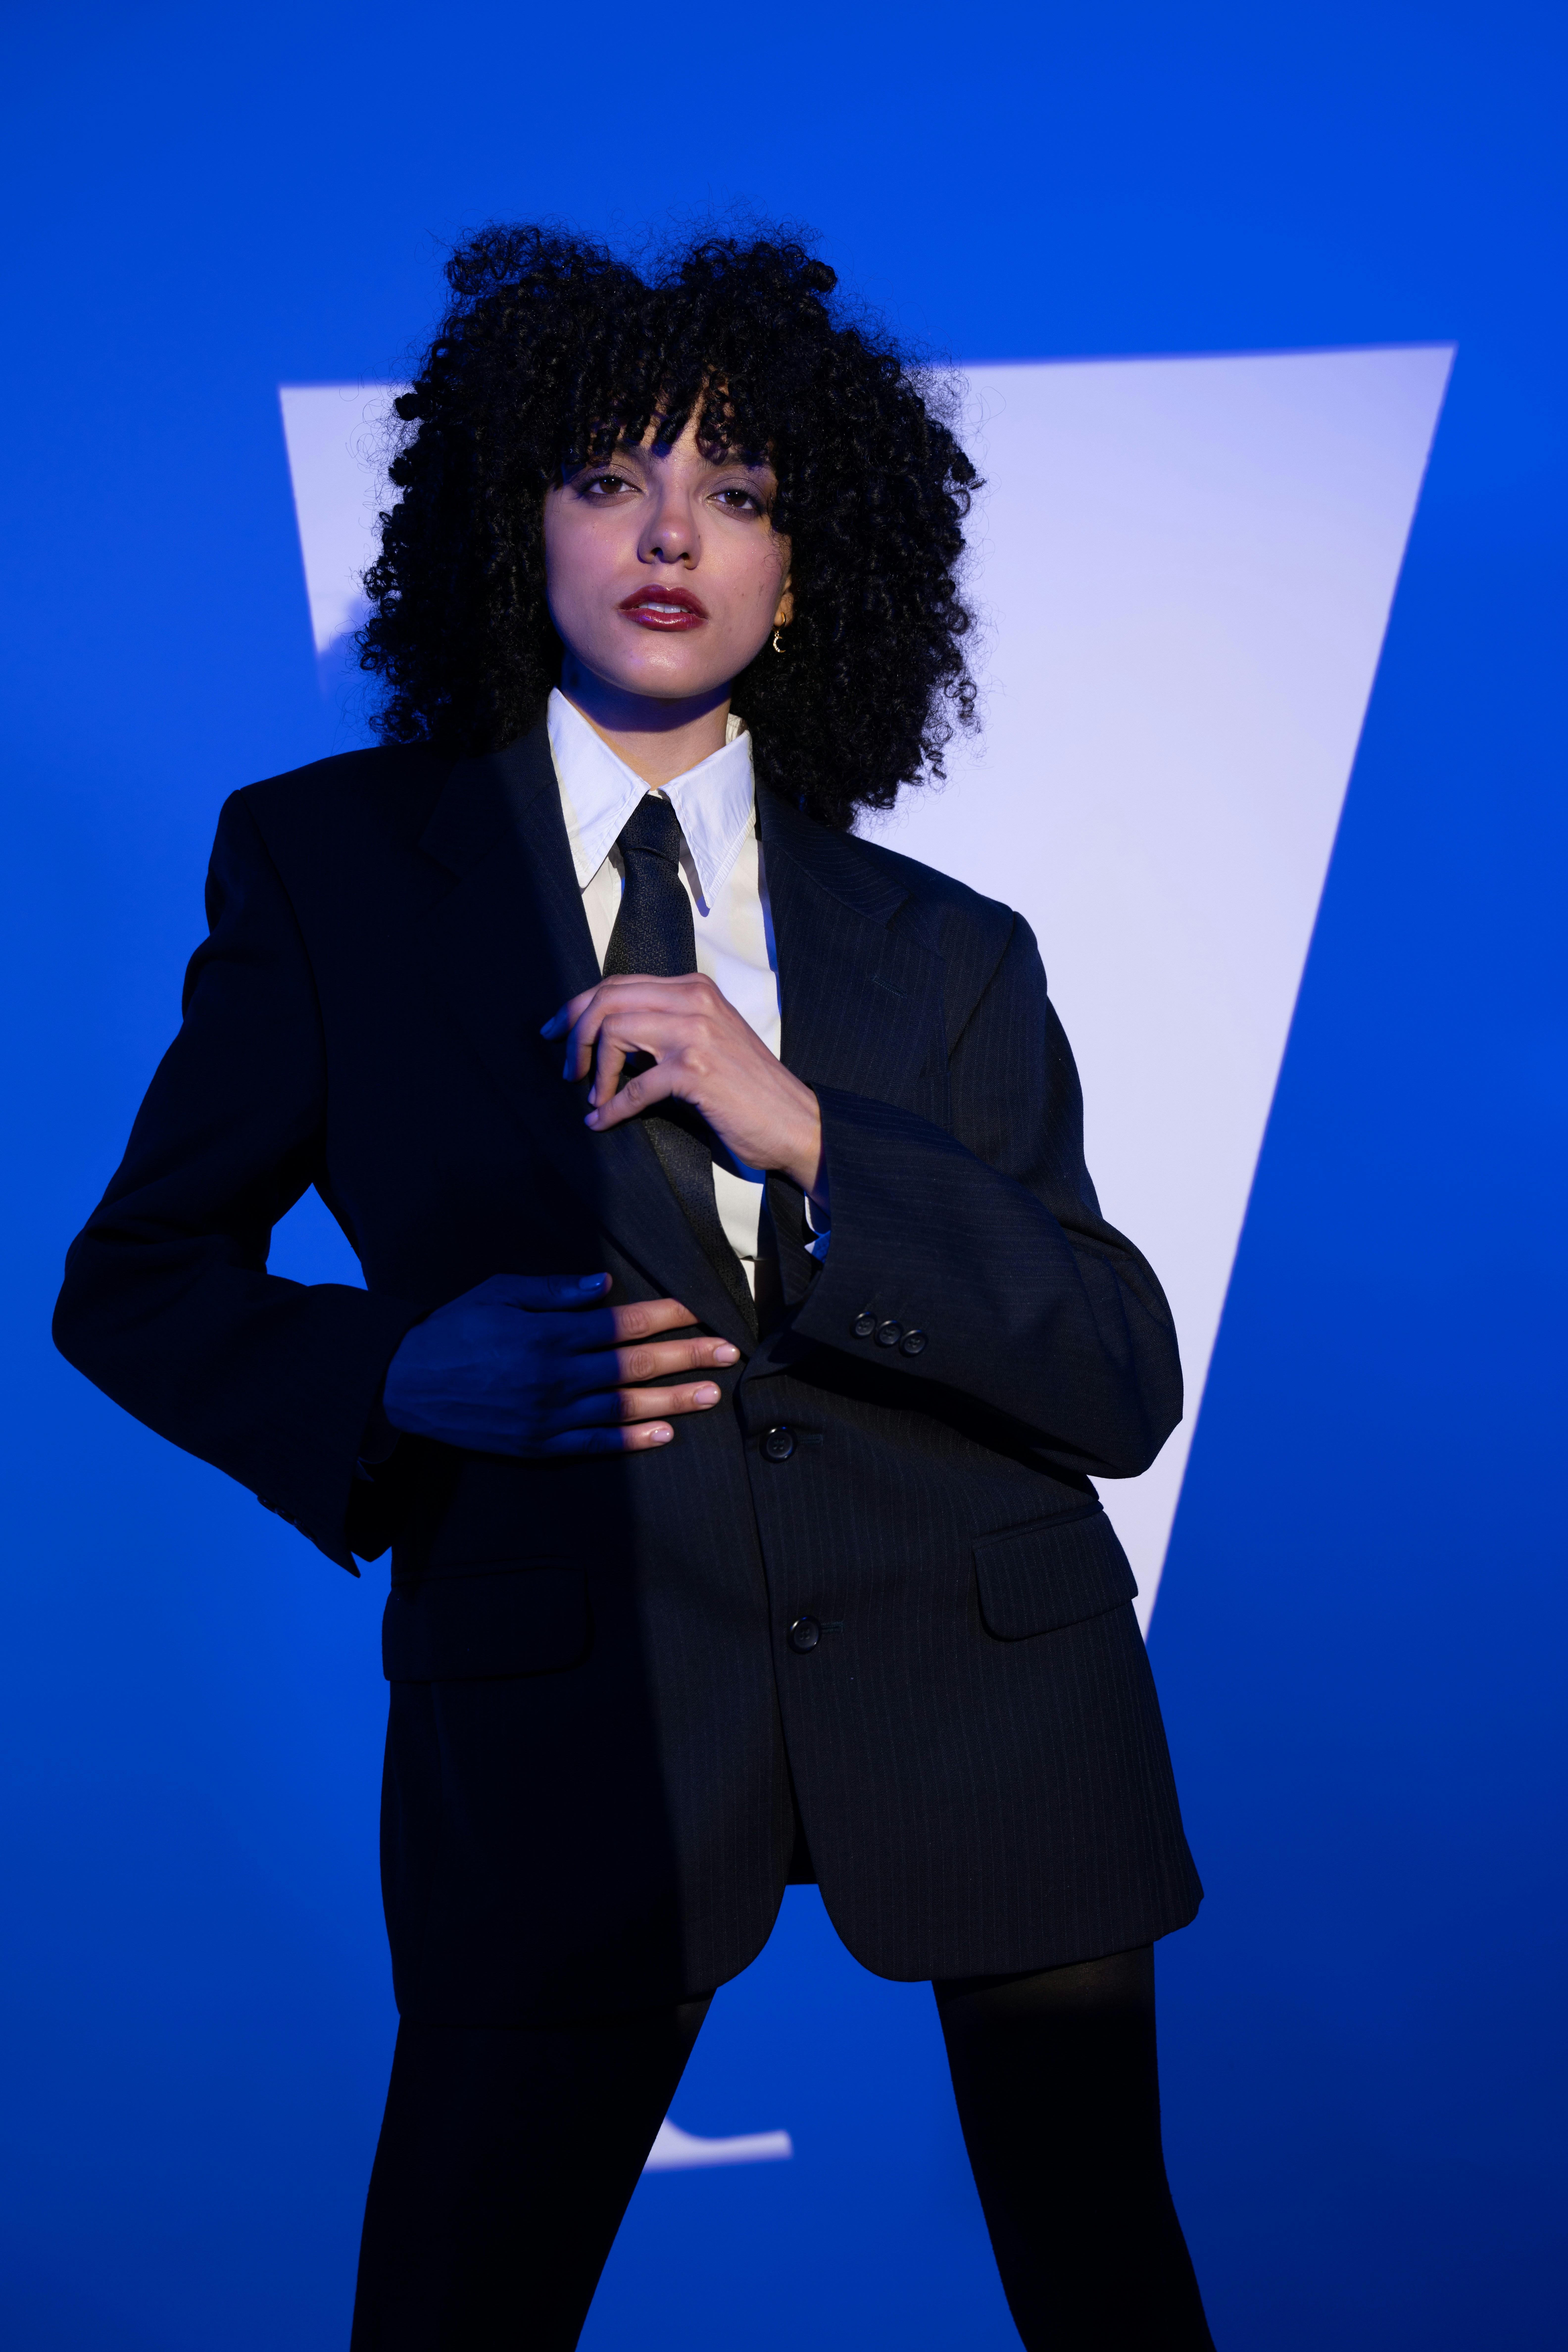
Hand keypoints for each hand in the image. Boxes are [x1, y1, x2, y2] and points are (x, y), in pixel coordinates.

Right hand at [381, 1273, 739, 1455]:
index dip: (665, 1316)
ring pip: (624, 1406)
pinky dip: (631, 1440)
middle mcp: (555, 1376)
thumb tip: (603, 1285)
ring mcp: (548, 1414)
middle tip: (729, 1353)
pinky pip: (594, 1443)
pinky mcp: (537, 1443)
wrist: (404, 1383)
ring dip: (672, 1400)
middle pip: (635, 1363)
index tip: (699, 1310)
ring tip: (711, 1393)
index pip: (623, 1322)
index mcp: (547, 1333)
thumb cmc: (453, 1330)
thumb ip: (552, 1291)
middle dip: (686, 1356)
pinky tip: (664, 1435)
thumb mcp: (497, 1294)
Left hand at [541, 973, 828, 1214]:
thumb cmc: (748, 1088)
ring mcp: (696, 1033)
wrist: (795, 1121)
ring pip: (615, 1030)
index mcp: (695, 989)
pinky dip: (612, 1106)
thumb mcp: (708, 1039)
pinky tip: (602, 1120)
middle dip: (575, 1030)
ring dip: (593, 1068)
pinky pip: (635, 1085)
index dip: (579, 1005)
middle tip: (565, 1065)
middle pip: (609, 998)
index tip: (558, 1030)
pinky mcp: (696, 1071)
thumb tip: (612, 1035)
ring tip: (592, 1094)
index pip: (620, 982)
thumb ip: (668, 1025)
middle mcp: (695, 1001)